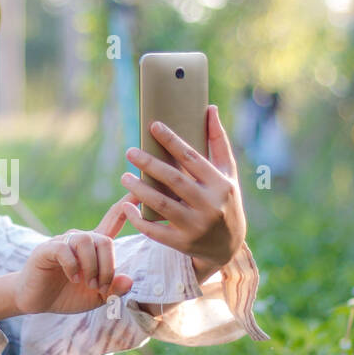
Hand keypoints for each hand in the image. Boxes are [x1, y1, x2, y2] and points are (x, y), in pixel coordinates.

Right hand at [11, 198, 135, 314]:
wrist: (37, 301)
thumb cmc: (67, 295)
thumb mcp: (96, 296)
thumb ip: (113, 289)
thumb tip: (129, 280)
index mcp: (95, 247)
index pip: (113, 219)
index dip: (126, 204)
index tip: (138, 190)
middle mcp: (80, 239)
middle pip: (105, 240)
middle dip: (108, 266)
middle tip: (100, 287)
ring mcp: (63, 242)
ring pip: (86, 242)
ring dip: (92, 267)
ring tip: (87, 283)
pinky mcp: (47, 249)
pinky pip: (65, 250)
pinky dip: (73, 266)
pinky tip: (73, 278)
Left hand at [120, 105, 246, 270]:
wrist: (228, 246)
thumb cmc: (225, 200)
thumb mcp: (227, 173)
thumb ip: (217, 142)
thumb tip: (210, 108)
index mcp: (220, 184)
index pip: (192, 157)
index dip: (172, 140)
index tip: (153, 126)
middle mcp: (209, 205)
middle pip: (173, 180)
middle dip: (149, 164)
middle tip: (130, 152)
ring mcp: (196, 226)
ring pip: (161, 204)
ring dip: (139, 189)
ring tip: (124, 177)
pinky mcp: (182, 243)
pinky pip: (155, 231)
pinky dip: (138, 219)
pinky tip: (127, 205)